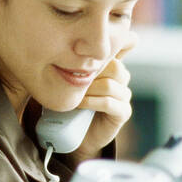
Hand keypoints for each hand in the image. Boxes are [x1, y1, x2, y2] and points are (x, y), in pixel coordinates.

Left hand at [73, 30, 137, 160]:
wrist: (77, 136)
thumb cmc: (72, 104)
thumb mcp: (70, 81)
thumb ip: (73, 65)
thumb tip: (57, 45)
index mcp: (111, 66)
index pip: (117, 48)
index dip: (102, 52)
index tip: (79, 59)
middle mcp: (122, 79)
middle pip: (114, 66)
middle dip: (91, 72)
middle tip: (72, 79)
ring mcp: (124, 96)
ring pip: (110, 84)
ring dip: (88, 88)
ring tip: (73, 94)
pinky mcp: (123, 112)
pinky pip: (109, 102)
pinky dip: (92, 102)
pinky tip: (79, 104)